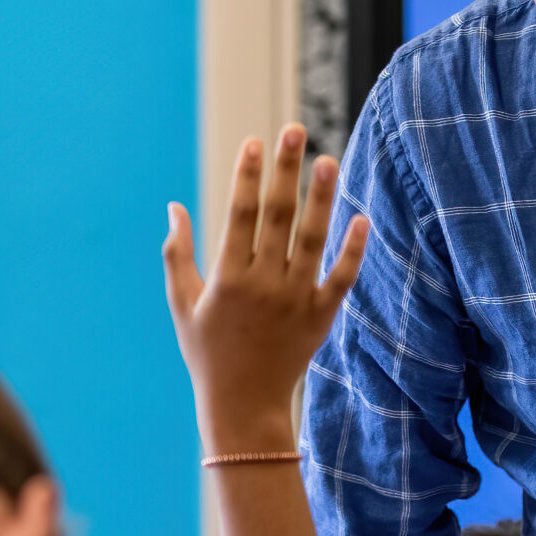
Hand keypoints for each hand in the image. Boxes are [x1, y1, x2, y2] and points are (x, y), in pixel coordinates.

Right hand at [163, 126, 369, 455]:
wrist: (244, 404)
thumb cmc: (206, 350)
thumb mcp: (182, 303)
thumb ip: (177, 252)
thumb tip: (173, 206)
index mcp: (227, 278)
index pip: (240, 214)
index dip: (247, 176)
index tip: (254, 141)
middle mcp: (263, 285)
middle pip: (278, 216)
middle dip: (286, 171)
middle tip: (295, 131)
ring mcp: (295, 300)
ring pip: (312, 240)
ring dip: (322, 198)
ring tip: (329, 160)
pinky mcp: (321, 317)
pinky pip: (341, 278)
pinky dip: (353, 250)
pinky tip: (361, 218)